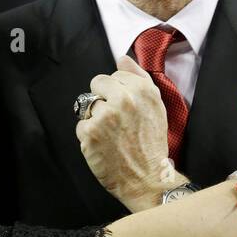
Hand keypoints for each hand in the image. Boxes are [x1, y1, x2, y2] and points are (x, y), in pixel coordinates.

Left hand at [76, 55, 172, 208]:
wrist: (148, 178)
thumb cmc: (152, 142)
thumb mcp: (155, 105)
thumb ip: (139, 77)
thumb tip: (122, 58)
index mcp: (141, 90)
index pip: (112, 76)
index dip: (116, 93)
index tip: (125, 109)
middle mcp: (123, 100)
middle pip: (96, 85)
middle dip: (102, 101)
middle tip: (115, 122)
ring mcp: (104, 117)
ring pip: (88, 106)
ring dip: (95, 119)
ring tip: (112, 135)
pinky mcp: (90, 133)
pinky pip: (81, 125)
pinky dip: (89, 136)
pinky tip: (104, 146)